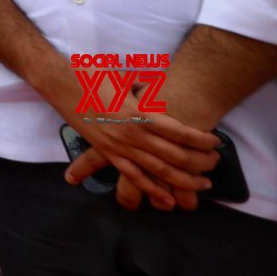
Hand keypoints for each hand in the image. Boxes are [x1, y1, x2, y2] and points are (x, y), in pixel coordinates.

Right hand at [60, 87, 219, 210]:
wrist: (60, 82)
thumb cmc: (93, 75)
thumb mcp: (126, 79)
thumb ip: (147, 90)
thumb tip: (162, 94)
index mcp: (139, 112)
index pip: (180, 131)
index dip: (201, 139)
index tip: (216, 143)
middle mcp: (132, 132)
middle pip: (175, 154)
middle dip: (199, 161)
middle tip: (214, 163)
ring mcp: (119, 145)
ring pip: (158, 170)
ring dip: (184, 180)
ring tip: (202, 184)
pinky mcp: (107, 152)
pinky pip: (133, 176)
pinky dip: (151, 189)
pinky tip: (167, 200)